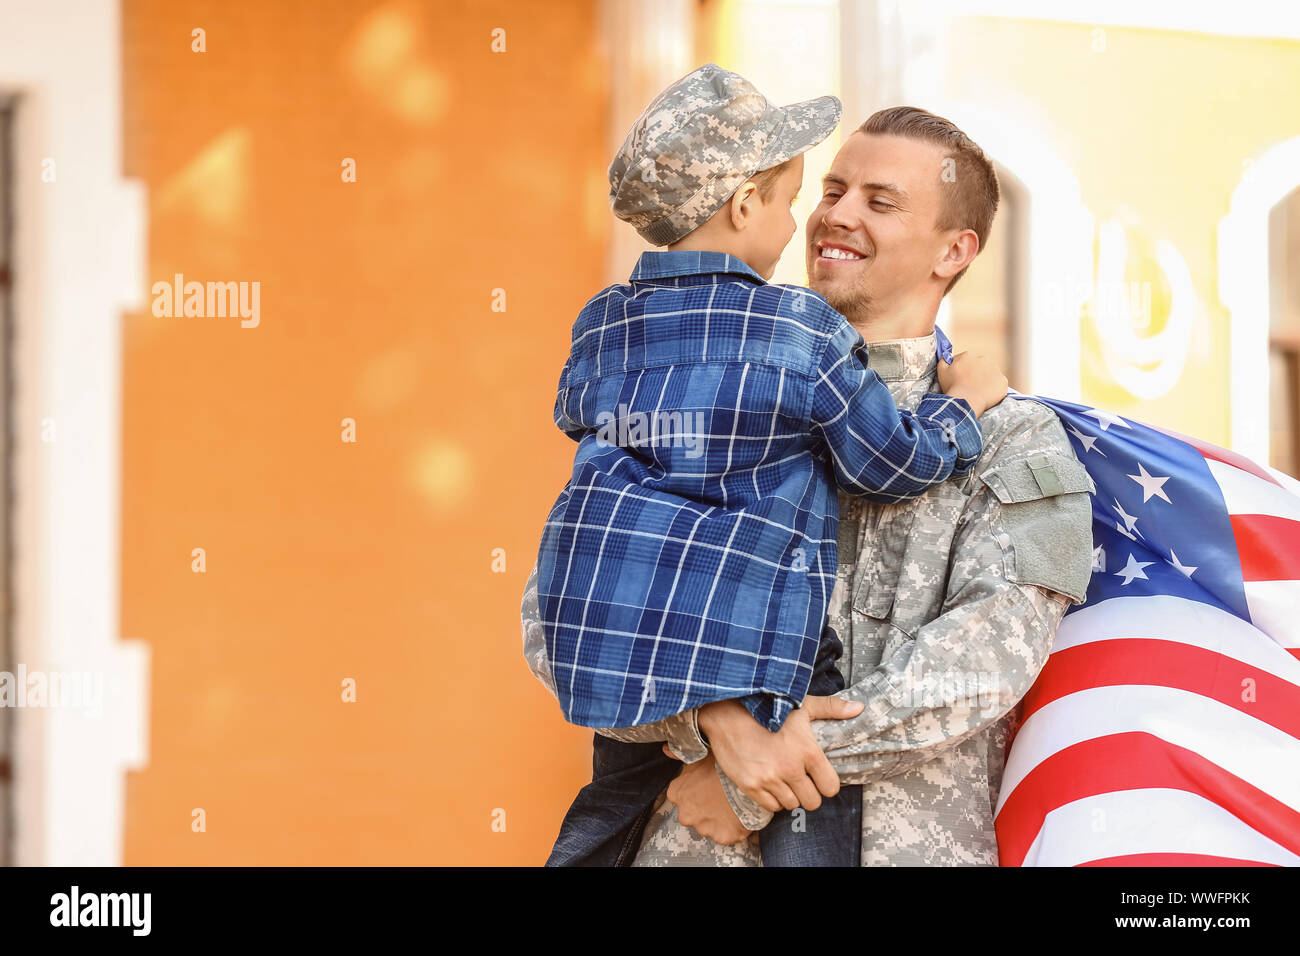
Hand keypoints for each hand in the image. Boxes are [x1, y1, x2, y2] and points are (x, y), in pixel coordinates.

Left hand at [663, 753, 752, 845]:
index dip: (695, 791)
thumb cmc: (722, 766)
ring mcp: (703, 828)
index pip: (681, 796)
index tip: (706, 787)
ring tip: (731, 804)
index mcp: (677, 793)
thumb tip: (665, 749)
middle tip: (720, 795)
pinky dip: (731, 828)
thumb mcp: (699, 756)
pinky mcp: (721, 837)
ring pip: (709, 826)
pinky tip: (737, 814)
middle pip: (693, 813)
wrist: (747, 779)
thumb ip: (680, 754)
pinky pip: (725, 835)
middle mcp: (685, 814)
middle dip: (704, 807)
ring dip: (718, 819)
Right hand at [696, 695, 863, 813]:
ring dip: (790, 795)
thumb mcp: (802, 704)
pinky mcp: (751, 786)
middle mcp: (790, 769)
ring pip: (791, 805)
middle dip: (809, 792)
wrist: (726, 713)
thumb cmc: (766, 707)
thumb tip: (859, 708)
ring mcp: (769, 779)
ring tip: (783, 778)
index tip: (818, 776)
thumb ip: (832, 708)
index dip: (826, 784)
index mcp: (808, 751)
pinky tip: (769, 782)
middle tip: (800, 779)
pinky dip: (772, 799)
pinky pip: (771, 807)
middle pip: (812, 802)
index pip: (831, 787)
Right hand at [936, 350, 1007, 416]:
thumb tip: (947, 356)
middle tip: (971, 386)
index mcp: (968, 355)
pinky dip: (995, 389)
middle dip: (977, 374)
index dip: (964, 370)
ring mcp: (995, 370)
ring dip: (987, 381)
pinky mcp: (1003, 381)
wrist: (966, 401)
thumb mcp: (941, 371)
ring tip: (979, 392)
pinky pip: (999, 385)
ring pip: (991, 374)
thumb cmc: (953, 387)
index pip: (967, 361)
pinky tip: (987, 396)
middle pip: (981, 366)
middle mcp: (984, 359)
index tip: (962, 379)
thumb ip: (944, 360)